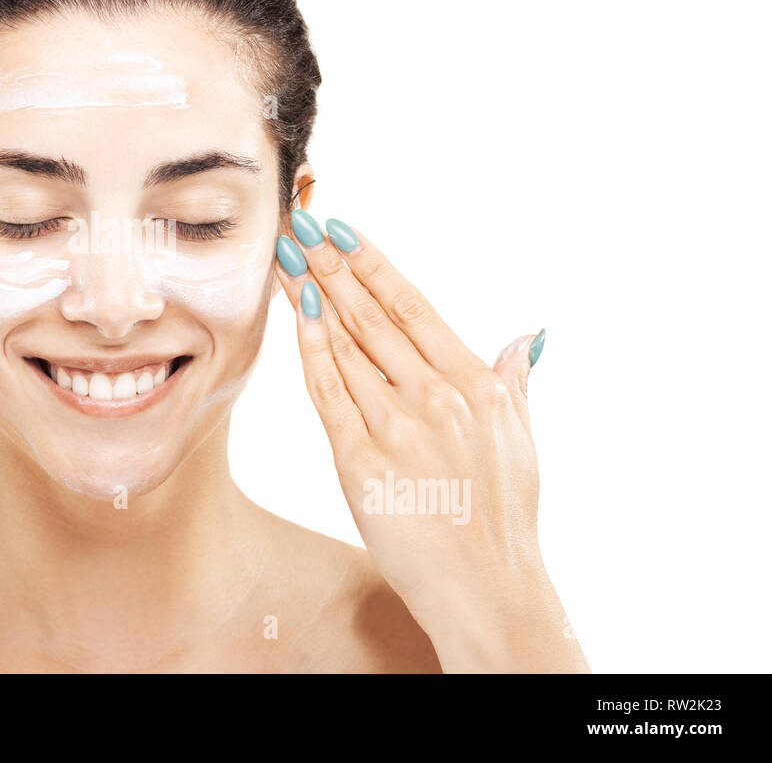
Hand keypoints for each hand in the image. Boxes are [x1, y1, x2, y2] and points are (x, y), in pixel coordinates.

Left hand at [274, 210, 586, 671]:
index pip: (413, 306)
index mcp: (473, 384)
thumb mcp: (522, 439)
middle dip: (330, 265)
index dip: (373, 265)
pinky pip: (329, 393)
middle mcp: (434, 395)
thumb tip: (528, 336)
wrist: (488, 588)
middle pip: (370, 316)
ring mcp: (396, 426)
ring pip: (344, 345)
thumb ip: (515, 381)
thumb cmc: (503, 517)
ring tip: (284, 258)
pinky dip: (310, 352)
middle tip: (299, 224)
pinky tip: (295, 318)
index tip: (344, 230)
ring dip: (310, 296)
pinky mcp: (360, 460)